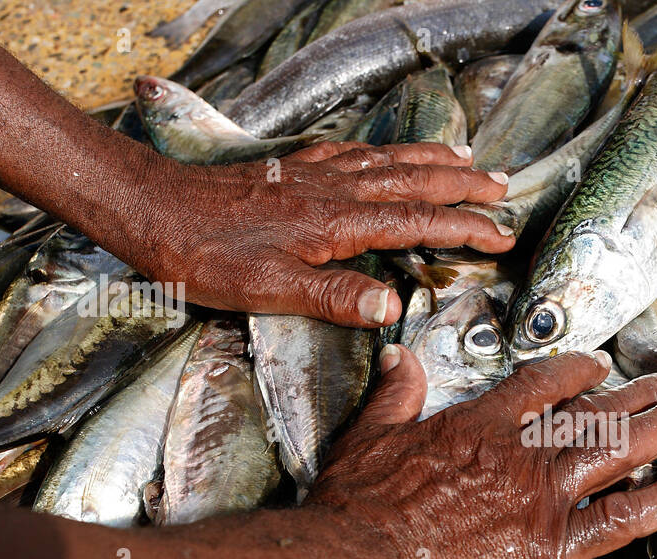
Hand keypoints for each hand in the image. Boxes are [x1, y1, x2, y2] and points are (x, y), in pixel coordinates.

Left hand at [118, 142, 514, 326]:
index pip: (419, 221)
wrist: (153, 211)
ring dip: (432, 160)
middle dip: (463, 184)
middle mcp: (334, 189)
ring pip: (388, 160)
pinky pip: (354, 152)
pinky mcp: (292, 170)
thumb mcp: (272, 290)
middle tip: (503, 186)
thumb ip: (335, 297)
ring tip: (466, 158)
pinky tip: (386, 155)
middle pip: (414, 180)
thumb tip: (392, 308)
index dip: (465, 228)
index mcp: (338, 222)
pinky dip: (384, 152)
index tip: (501, 236)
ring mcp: (313, 174)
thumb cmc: (207, 256)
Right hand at [307, 347, 656, 558]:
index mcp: (480, 424)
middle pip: (597, 412)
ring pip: (622, 452)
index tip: (601, 366)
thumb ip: (395, 395)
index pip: (541, 385)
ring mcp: (544, 498)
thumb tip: (400, 357)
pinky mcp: (554, 547)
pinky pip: (624, 519)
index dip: (577, 371)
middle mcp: (523, 453)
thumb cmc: (356, 508)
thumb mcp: (368, 436)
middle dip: (642, 394)